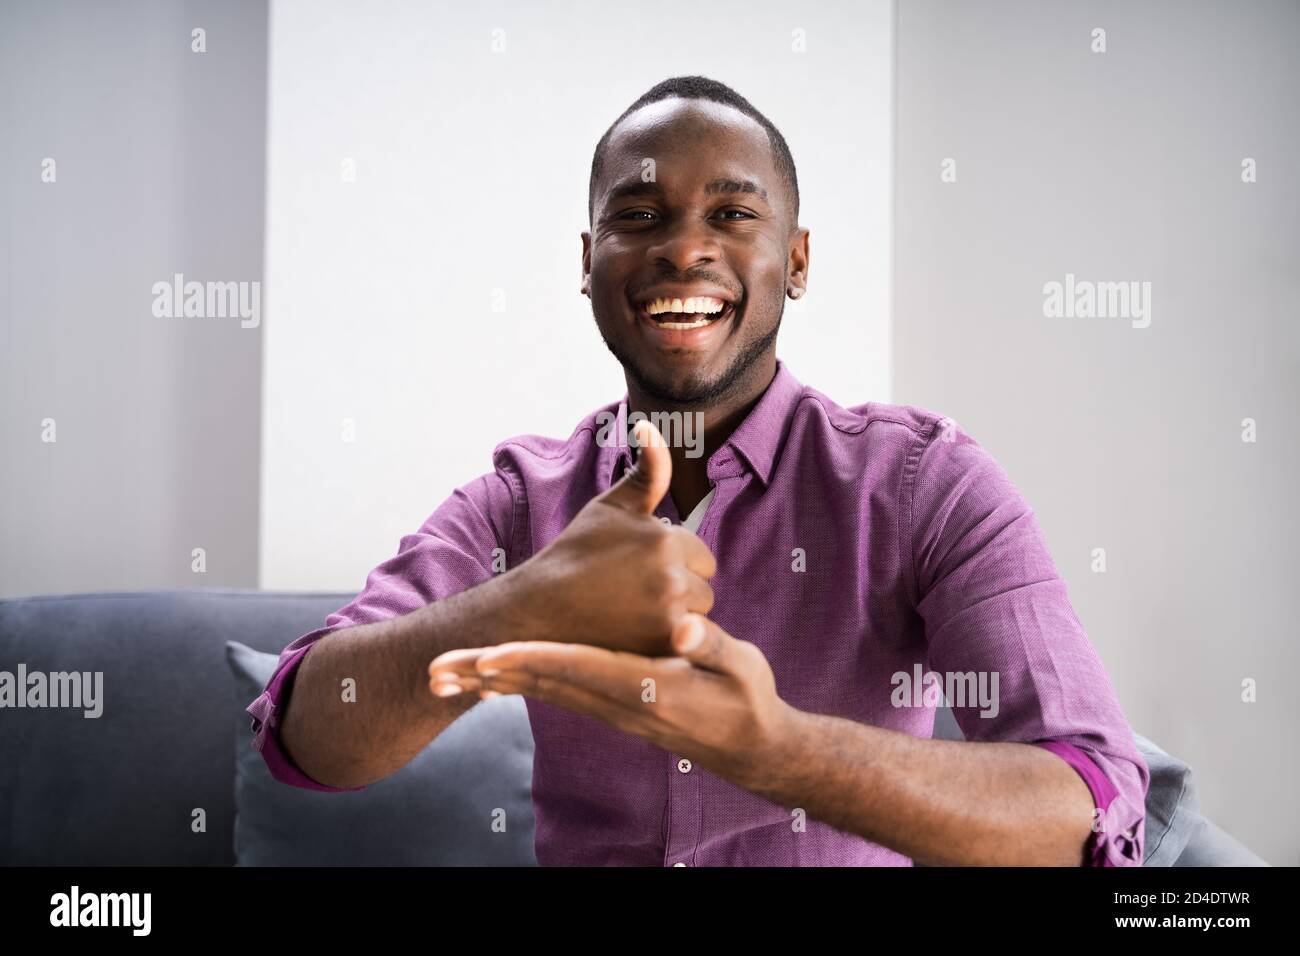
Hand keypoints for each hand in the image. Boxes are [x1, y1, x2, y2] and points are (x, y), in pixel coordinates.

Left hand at [427, 613, 796, 791]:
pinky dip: (517, 684)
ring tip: (446, 676)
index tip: (489, 655)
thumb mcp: (741, 667)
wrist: (750, 746)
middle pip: (543, 684)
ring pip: (542, 691)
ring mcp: (609, 708)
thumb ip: (712, 647)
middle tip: (434, 671)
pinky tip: (491, 679)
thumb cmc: (747, 699)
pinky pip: (554, 693)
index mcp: (646, 688)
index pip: (580, 668)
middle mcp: (617, 702)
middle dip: (487, 677)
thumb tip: (684, 631)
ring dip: (491, 683)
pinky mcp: (608, 706)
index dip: (533, 659)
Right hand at [501, 419, 715, 656]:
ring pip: (698, 621)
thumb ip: (647, 471)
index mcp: (666, 540)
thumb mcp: (610, 508)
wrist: (536, 614)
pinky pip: (688, 647)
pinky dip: (670, 646)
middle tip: (632, 597)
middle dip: (679, 594)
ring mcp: (668, 619)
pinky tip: (637, 639)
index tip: (638, 572)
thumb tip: (652, 425)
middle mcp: (673, 578)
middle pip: (704, 591)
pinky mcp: (659, 652)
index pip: (702, 558)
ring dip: (677, 621)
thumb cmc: (575, 556)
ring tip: (632, 617)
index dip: (674, 566)